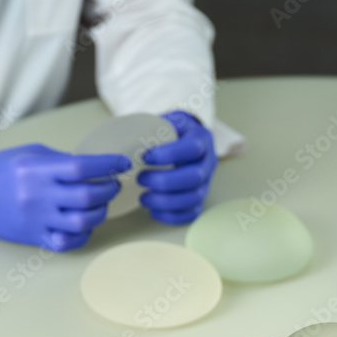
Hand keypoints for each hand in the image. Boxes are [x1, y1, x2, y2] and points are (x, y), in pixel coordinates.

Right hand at [0, 144, 130, 250]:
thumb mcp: (29, 153)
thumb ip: (61, 160)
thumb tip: (94, 166)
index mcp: (36, 169)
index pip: (82, 167)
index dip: (108, 164)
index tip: (123, 163)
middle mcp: (38, 195)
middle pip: (87, 196)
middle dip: (109, 189)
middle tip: (112, 184)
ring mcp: (36, 219)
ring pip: (83, 221)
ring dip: (100, 212)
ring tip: (100, 203)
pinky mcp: (34, 237)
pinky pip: (68, 242)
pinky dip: (83, 235)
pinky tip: (84, 224)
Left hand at [138, 110, 215, 224]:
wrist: (182, 139)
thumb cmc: (168, 131)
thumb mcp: (163, 121)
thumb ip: (152, 128)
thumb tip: (127, 141)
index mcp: (202, 138)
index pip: (192, 148)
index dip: (169, 155)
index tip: (145, 157)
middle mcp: (209, 161)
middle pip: (194, 177)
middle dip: (164, 181)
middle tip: (141, 178)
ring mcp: (207, 182)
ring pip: (193, 197)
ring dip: (165, 201)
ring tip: (143, 197)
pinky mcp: (200, 199)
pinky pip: (192, 213)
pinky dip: (171, 215)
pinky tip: (153, 210)